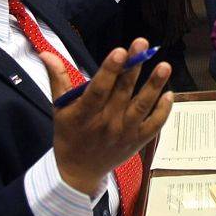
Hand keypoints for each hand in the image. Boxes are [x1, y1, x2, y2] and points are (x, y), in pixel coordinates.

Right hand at [48, 38, 172, 196]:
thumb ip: (58, 78)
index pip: (98, 90)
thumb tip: (46, 53)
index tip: (120, 51)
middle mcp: (105, 123)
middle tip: (143, 44)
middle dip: (133, 67)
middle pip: (122, 92)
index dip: (109, 71)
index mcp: (83, 114)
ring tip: (164, 66)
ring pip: (141, 107)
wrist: (79, 171)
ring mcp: (124, 133)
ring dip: (154, 86)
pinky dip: (163, 111)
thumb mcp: (60, 108)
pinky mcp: (137, 141)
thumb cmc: (69, 134)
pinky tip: (169, 93)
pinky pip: (153, 125)